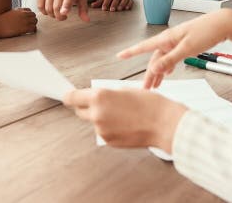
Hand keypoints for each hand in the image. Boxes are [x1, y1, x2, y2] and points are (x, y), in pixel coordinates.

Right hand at [0, 7, 37, 36]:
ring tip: (30, 29)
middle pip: (34, 15)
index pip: (29, 10)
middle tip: (30, 25)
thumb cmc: (0, 21)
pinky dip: (33, 30)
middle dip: (32, 19)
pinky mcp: (24, 28)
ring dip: (33, 24)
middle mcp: (23, 14)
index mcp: (19, 10)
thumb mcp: (8, 14)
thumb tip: (17, 17)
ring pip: (35, 21)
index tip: (28, 19)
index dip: (29, 15)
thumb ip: (15, 14)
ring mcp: (24, 20)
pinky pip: (33, 28)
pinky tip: (29, 32)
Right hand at [37, 0, 89, 21]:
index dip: (66, 6)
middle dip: (59, 17)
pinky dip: (44, 11)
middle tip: (63, 17)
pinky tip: (49, 10)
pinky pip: (40, 6)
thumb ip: (83, 9)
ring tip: (56, 13)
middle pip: (56, 8)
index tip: (64, 13)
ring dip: (52, 15)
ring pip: (48, 8)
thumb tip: (86, 20)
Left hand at [63, 88, 186, 152]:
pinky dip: (110, 127)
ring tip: (122, 114)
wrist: (164, 124)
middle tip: (100, 103)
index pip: (72, 97)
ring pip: (93, 122)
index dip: (69, 96)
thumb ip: (106, 94)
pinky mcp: (109, 141)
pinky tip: (125, 124)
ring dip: (101, 117)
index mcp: (100, 97)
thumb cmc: (150, 104)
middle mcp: (97, 114)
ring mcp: (102, 130)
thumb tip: (96, 97)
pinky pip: (104, 132)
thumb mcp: (125, 90)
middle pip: (79, 111)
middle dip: (86, 106)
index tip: (67, 96)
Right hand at [117, 8, 231, 88]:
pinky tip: (167, 73)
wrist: (223, 24)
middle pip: (155, 58)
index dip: (131, 52)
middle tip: (145, 89)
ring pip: (163, 59)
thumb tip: (154, 68)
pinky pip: (172, 57)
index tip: (119, 56)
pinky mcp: (186, 44)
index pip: (144, 46)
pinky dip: (168, 66)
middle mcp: (170, 39)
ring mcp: (178, 42)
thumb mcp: (187, 48)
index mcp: (167, 38)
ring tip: (155, 86)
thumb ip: (170, 59)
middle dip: (149, 74)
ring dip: (159, 72)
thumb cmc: (206, 32)